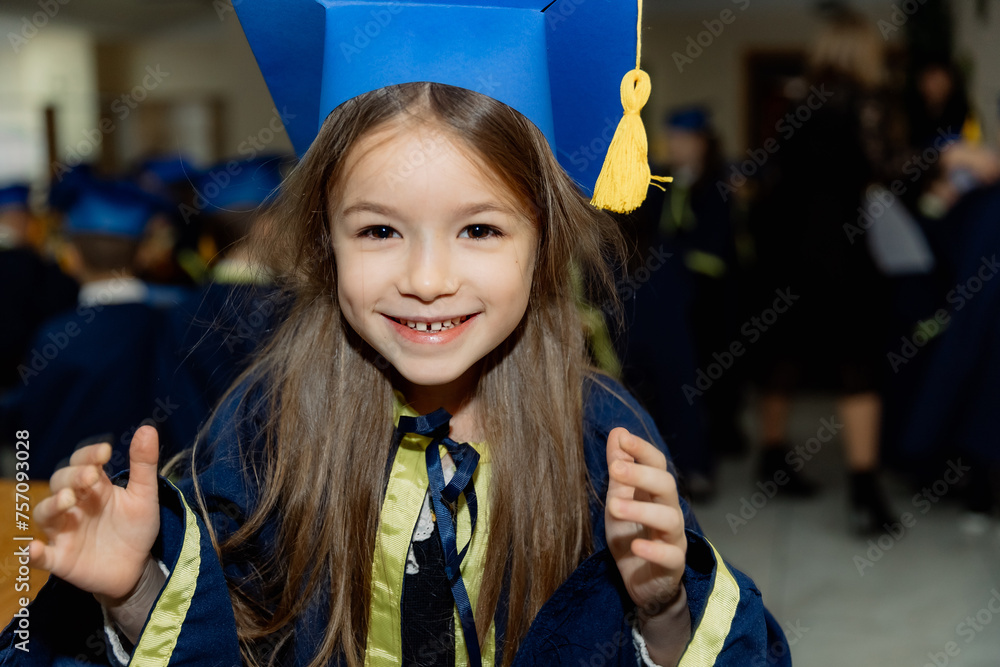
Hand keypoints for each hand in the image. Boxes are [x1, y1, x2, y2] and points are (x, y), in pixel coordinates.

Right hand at [30, 425, 160, 600]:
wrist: (137, 567)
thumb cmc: (136, 528)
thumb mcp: (145, 495)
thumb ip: (144, 464)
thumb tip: (147, 428)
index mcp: (94, 486)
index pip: (82, 463)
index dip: (89, 455)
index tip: (105, 452)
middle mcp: (74, 505)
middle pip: (61, 483)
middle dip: (73, 477)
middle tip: (91, 476)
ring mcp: (64, 531)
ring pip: (45, 513)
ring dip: (52, 504)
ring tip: (68, 500)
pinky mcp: (61, 559)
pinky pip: (42, 556)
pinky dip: (36, 553)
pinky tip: (35, 548)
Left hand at [605, 427, 686, 614]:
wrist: (640, 582)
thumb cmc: (631, 535)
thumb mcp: (619, 499)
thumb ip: (620, 470)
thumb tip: (618, 432)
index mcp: (655, 493)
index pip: (657, 464)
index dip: (642, 449)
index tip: (622, 438)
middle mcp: (669, 510)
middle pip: (666, 485)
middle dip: (641, 474)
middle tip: (615, 469)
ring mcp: (673, 538)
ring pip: (669, 518)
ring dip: (641, 510)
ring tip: (614, 506)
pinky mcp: (673, 564)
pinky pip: (669, 555)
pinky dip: (653, 551)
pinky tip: (636, 546)